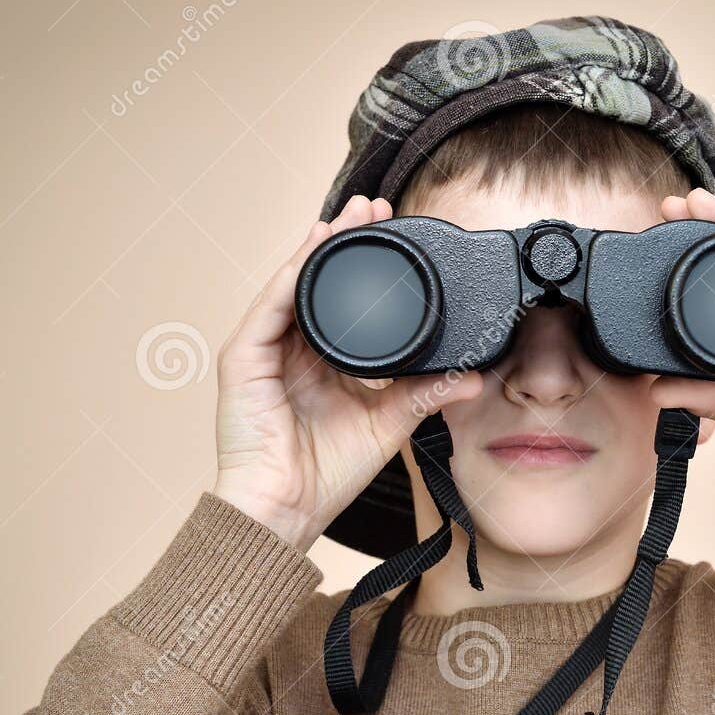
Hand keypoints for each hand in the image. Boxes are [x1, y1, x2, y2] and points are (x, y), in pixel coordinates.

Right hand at [211, 195, 482, 551]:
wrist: (286, 509)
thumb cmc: (326, 474)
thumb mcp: (388, 425)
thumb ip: (424, 394)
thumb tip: (473, 377)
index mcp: (322, 362)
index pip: (344, 302)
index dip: (367, 267)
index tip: (398, 233)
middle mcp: (290, 349)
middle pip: (318, 282)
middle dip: (345, 240)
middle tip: (376, 205)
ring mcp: (263, 350)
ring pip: (294, 282)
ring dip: (321, 245)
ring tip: (350, 214)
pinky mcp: (242, 357)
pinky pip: (271, 305)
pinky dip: (293, 274)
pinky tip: (315, 248)